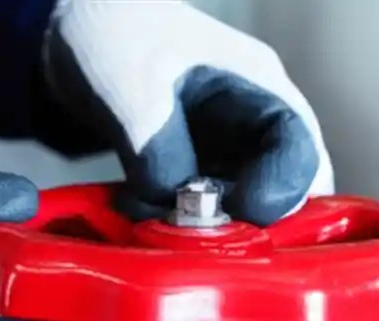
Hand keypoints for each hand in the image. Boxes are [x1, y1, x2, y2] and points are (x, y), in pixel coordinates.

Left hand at [44, 0, 332, 225]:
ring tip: (156, 217)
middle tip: (200, 234)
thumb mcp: (129, 88)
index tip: (238, 212)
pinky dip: (178, 225)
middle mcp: (254, 124)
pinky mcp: (197, 171)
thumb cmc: (112, 32)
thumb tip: (178, 210)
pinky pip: (204, 212)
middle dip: (247, 223)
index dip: (281, 191)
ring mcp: (227, 151)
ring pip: (244, 210)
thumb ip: (157, 152)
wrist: (76, 27)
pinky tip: (140, 213)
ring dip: (208, 229)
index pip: (301, 153)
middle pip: (285, 192)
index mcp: (259, 89)